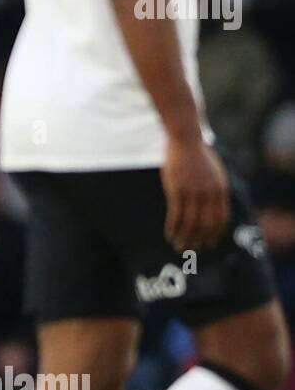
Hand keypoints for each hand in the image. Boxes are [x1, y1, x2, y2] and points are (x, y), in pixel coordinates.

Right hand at [161, 136, 228, 251]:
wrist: (186, 139)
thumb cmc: (198, 155)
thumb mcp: (215, 173)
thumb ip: (216, 190)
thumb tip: (214, 207)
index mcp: (221, 190)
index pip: (221, 219)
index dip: (215, 234)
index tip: (210, 245)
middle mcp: (209, 194)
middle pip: (206, 225)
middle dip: (199, 240)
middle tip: (193, 250)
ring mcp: (193, 192)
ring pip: (190, 223)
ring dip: (184, 238)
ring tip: (178, 247)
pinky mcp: (177, 190)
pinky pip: (175, 215)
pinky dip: (172, 228)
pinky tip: (169, 235)